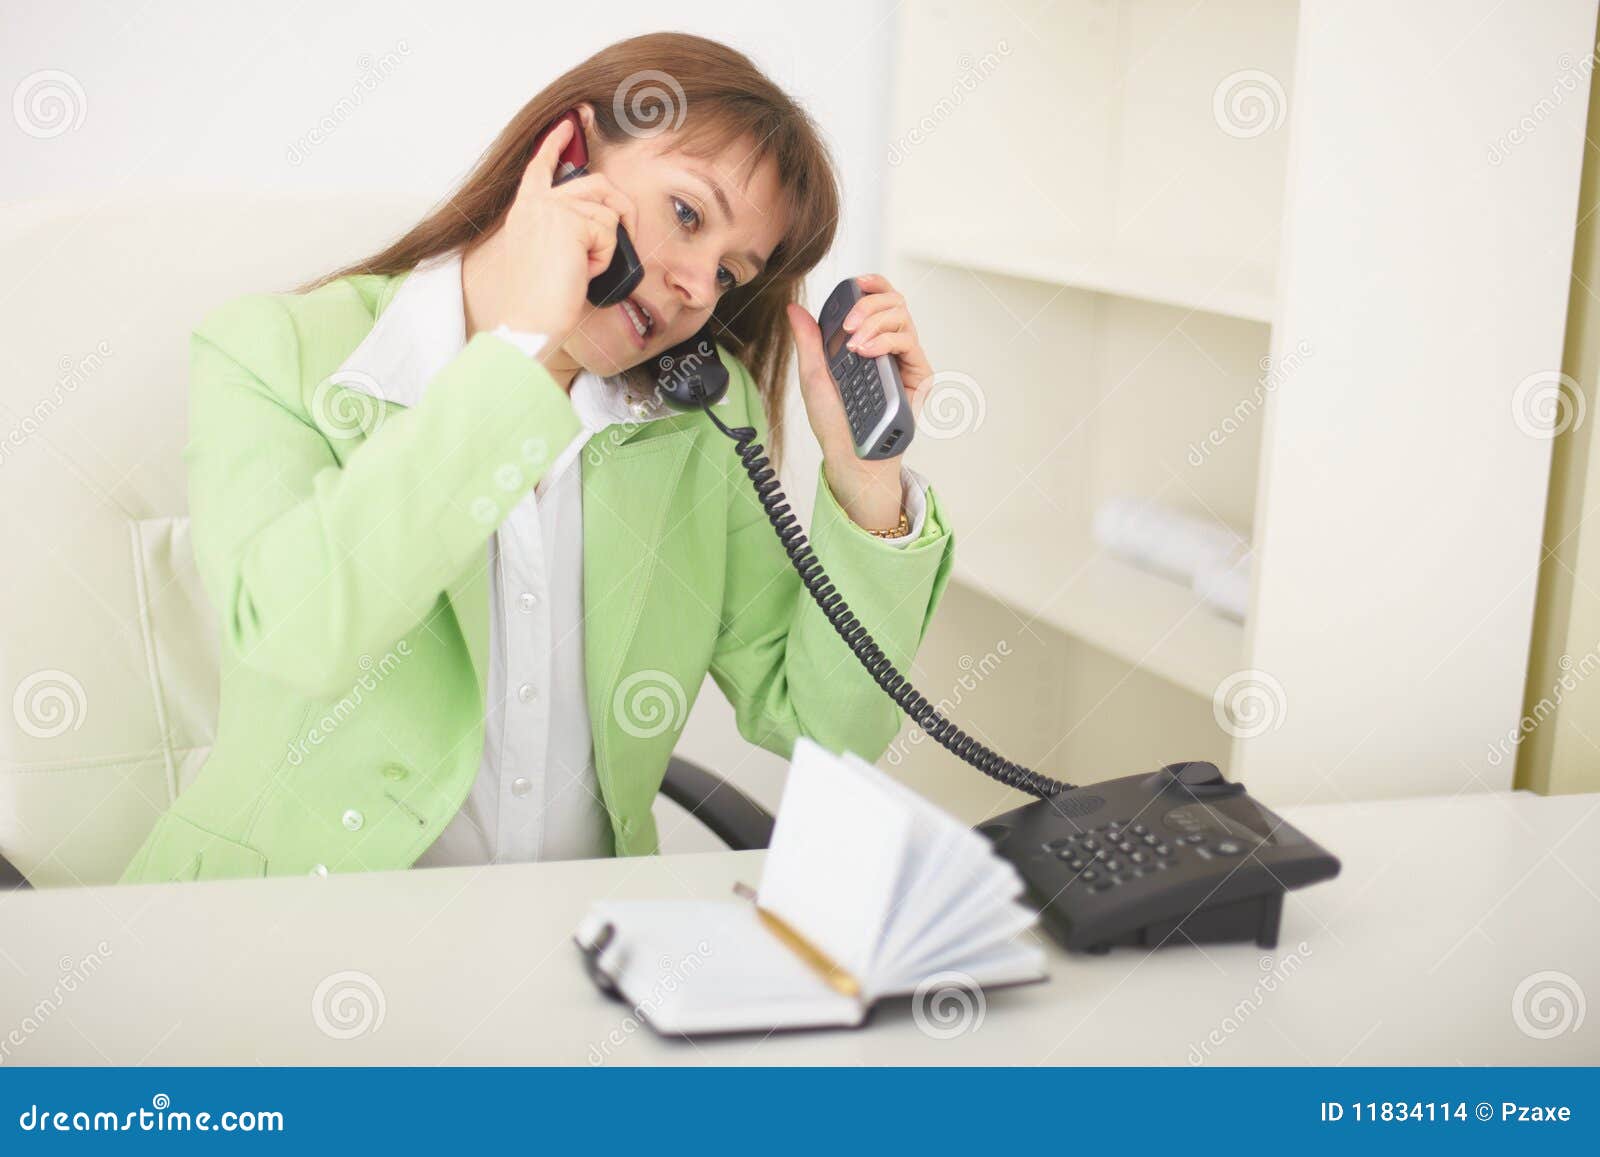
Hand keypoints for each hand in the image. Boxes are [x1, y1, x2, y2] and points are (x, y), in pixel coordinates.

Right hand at [461, 113, 637, 383]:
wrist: (528, 323)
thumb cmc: (538, 303)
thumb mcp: (548, 256)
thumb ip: (564, 231)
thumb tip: (601, 221)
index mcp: (525, 211)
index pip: (541, 166)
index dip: (556, 144)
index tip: (568, 124)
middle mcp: (536, 204)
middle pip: (597, 185)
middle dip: (620, 210)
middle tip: (625, 235)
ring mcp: (551, 209)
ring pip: (607, 213)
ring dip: (606, 246)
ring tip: (583, 270)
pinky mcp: (570, 222)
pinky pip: (609, 234)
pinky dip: (604, 259)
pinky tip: (582, 273)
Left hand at [787, 274, 933, 530]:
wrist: (848, 453)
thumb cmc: (834, 421)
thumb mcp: (813, 375)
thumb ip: (808, 340)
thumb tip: (794, 309)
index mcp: (867, 340)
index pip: (877, 300)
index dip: (870, 285)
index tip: (854, 284)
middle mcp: (889, 346)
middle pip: (893, 301)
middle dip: (869, 303)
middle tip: (848, 324)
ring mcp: (905, 359)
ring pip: (902, 316)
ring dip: (875, 322)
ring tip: (853, 345)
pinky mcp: (919, 375)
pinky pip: (908, 342)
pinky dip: (885, 340)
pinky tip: (866, 352)